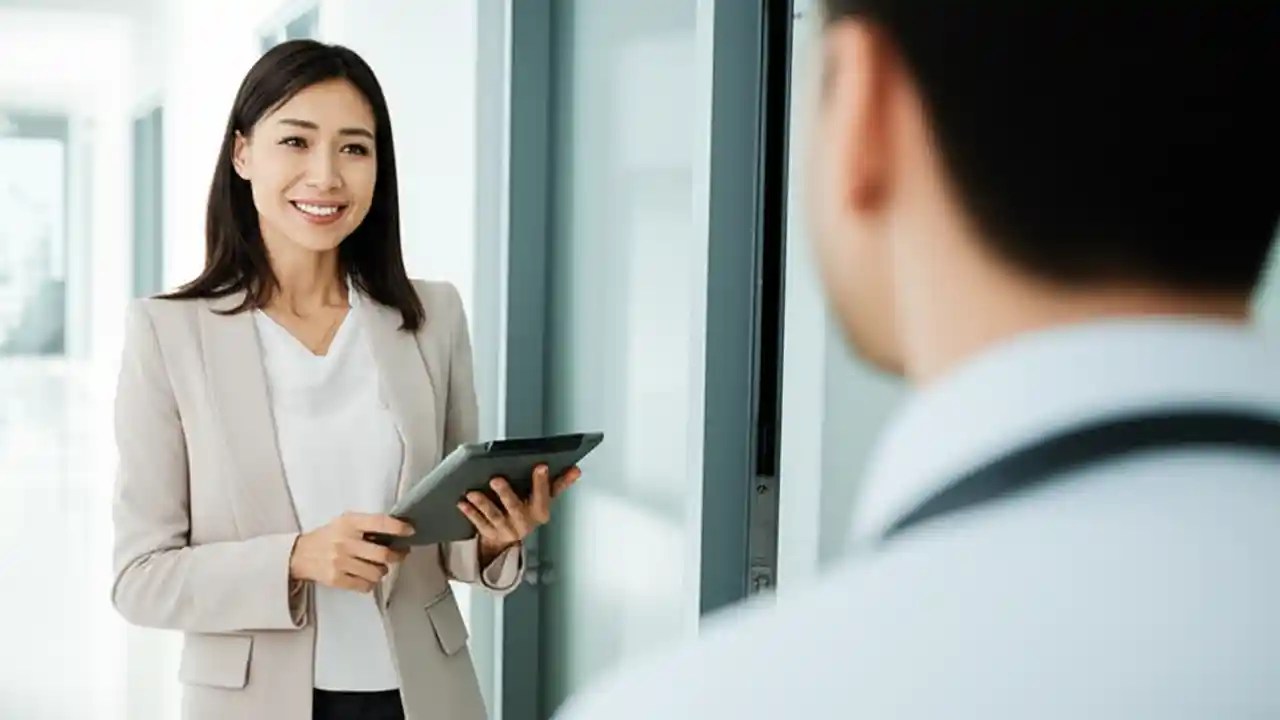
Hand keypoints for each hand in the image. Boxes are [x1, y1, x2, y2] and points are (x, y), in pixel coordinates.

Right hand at [289, 512, 413, 592]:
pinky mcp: (336, 579)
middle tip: (400, 554)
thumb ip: (367, 524)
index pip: (379, 522)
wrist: (300, 554)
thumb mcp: (345, 522)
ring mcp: (340, 562)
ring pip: (376, 573)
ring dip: (382, 571)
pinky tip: (365, 576)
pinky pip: (365, 586)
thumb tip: (398, 530)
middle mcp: (345, 542)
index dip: (398, 527)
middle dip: (397, 556)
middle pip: (383, 554)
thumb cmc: (329, 536)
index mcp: (350, 523)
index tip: (410, 531)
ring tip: (377, 567)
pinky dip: (370, 583)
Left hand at [458, 464, 581, 563]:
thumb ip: (559, 483)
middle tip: (495, 479)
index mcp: (540, 512)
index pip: (543, 496)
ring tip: (471, 492)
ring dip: (483, 504)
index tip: (541, 465)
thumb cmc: (529, 510)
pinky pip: (479, 524)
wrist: (511, 538)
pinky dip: (470, 513)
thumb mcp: (545, 498)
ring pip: (494, 516)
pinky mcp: (490, 534)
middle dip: (506, 494)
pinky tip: (462, 502)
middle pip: (515, 508)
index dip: (542, 482)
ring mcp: (506, 530)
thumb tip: (576, 469)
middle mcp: (524, 523)